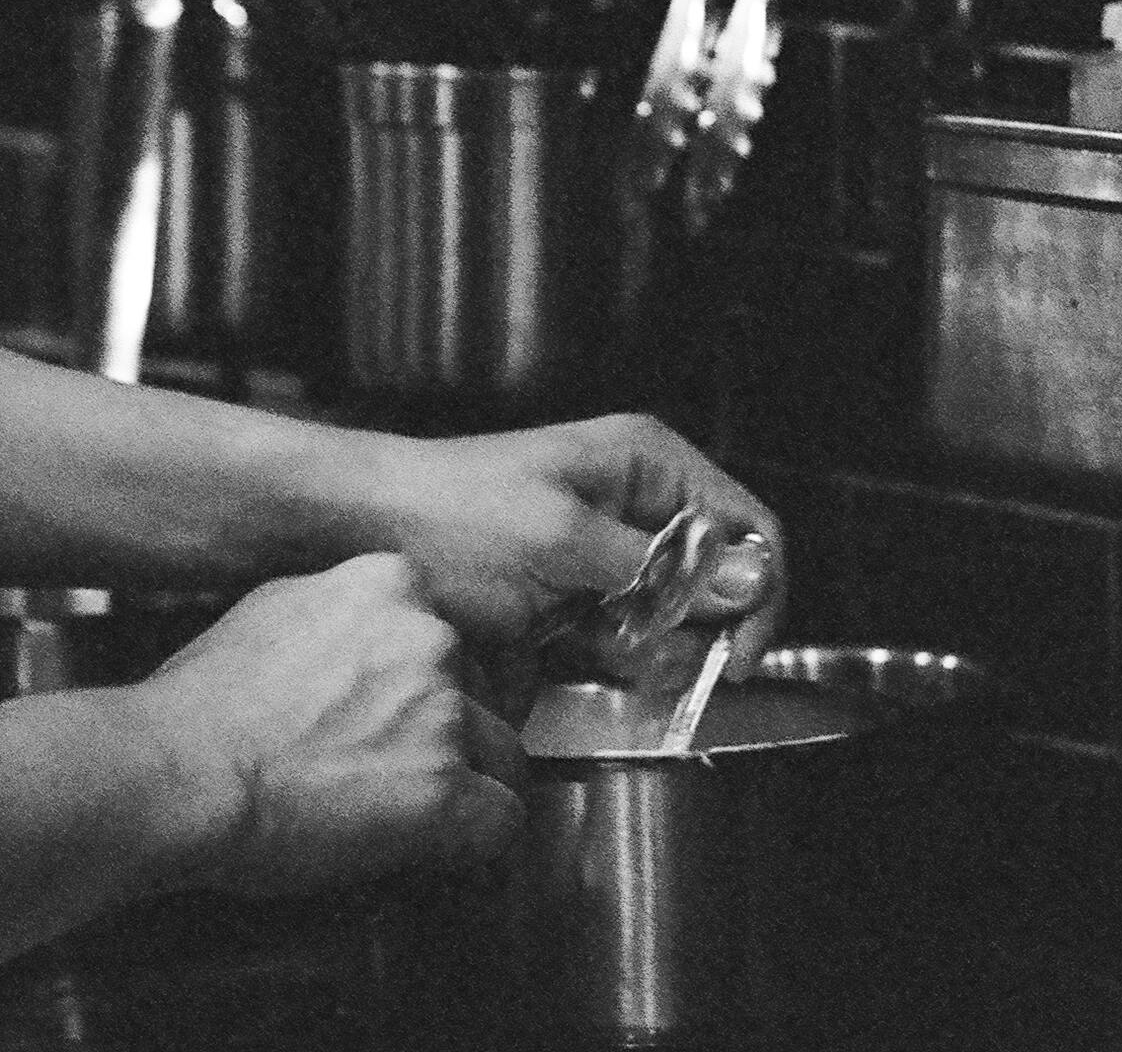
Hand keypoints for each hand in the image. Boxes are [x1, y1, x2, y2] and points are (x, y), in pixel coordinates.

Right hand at [133, 553, 525, 897]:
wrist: (179, 770)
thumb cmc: (201, 706)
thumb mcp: (269, 612)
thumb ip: (334, 614)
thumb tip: (351, 633)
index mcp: (388, 585)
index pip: (448, 634)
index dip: (428, 683)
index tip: (406, 711)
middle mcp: (430, 637)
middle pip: (480, 692)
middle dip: (449, 732)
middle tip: (394, 768)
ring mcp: (444, 712)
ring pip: (501, 755)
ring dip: (463, 786)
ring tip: (406, 815)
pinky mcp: (447, 789)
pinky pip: (502, 820)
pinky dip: (473, 842)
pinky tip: (435, 849)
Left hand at [354, 413, 787, 672]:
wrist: (362, 529)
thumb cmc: (446, 514)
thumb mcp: (559, 541)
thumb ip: (656, 567)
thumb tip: (748, 582)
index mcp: (647, 461)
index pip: (750, 525)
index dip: (759, 593)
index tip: (740, 657)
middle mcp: (638, 497)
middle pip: (718, 576)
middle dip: (696, 627)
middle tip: (655, 660)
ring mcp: (609, 543)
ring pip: (675, 613)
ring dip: (650, 646)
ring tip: (594, 651)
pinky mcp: (579, 586)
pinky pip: (627, 630)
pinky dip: (614, 654)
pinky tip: (574, 657)